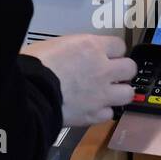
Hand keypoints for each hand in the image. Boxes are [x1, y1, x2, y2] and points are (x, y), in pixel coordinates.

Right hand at [22, 34, 136, 126]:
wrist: (30, 92)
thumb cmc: (34, 64)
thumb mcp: (54, 45)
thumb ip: (73, 49)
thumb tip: (73, 54)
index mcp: (91, 46)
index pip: (119, 45)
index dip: (112, 51)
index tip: (106, 55)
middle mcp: (103, 69)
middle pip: (130, 68)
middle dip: (122, 71)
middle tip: (110, 74)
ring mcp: (102, 94)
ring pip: (128, 93)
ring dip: (119, 92)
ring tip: (107, 93)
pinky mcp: (94, 115)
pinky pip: (109, 113)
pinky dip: (102, 111)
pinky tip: (92, 108)